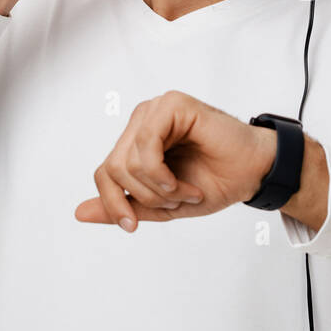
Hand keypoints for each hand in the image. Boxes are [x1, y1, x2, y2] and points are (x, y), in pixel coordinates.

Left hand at [76, 90, 278, 231]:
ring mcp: (156, 110)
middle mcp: (142, 121)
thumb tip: (79, 213)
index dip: (113, 203)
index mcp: (136, 141)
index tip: (132, 226)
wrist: (252, 174)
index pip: (104, 172)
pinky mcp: (172, 105)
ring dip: (158, 189)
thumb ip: (123, 205)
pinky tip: (182, 183)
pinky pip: (146, 145)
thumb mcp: (161, 204)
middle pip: (113, 168)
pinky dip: (161, 173)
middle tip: (176, 202)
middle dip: (144, 197)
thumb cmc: (214, 182)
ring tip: (186, 192)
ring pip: (128, 160)